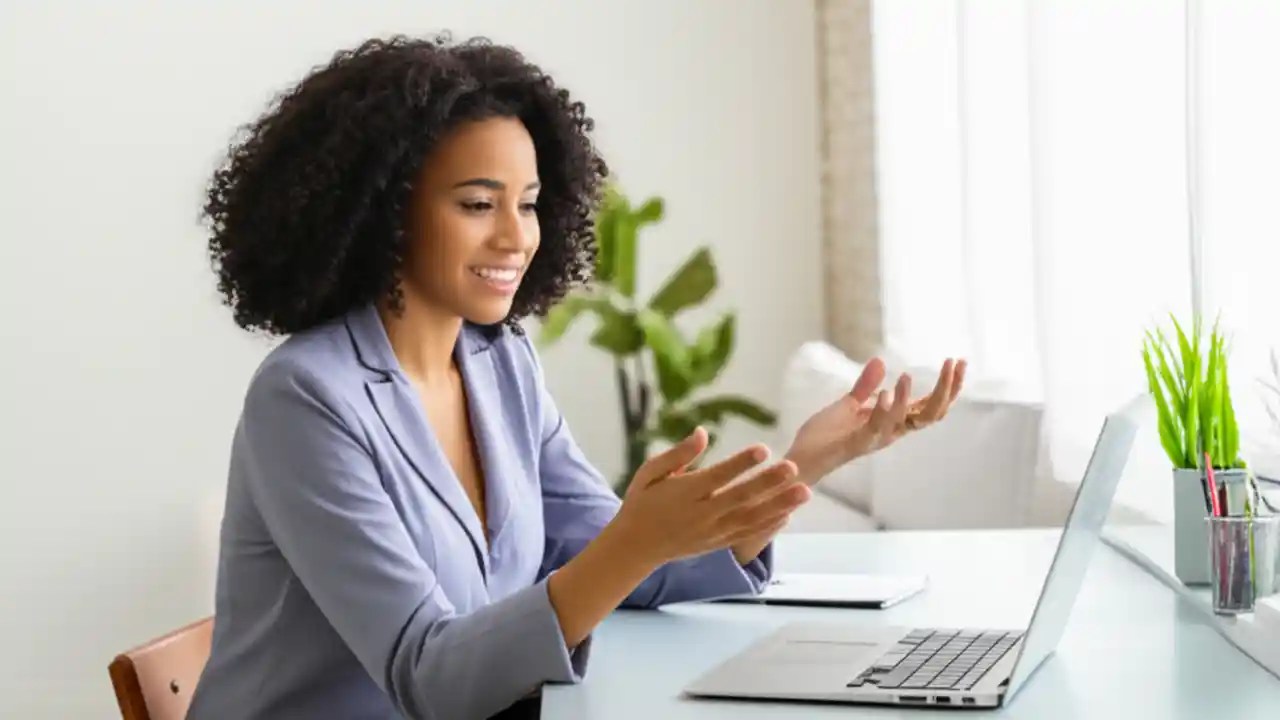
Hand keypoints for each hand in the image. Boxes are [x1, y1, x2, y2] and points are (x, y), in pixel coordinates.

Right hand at [612, 427, 810, 566]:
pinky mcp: (718, 543)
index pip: (718, 476)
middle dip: (768, 483)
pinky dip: (769, 526)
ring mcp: (712, 532)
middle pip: (740, 497)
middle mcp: (701, 514)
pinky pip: (747, 534)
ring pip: (750, 518)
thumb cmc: (643, 501)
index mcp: (684, 493)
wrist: (635, 546)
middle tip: (793, 467)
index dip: (741, 463)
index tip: (763, 448)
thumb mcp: (649, 472)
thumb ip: (677, 454)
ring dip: (779, 505)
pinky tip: (788, 514)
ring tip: (804, 492)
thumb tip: (702, 432)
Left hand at [785, 357, 966, 484]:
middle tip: (954, 363)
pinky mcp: (855, 443)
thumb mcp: (848, 403)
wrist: (800, 458)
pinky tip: (886, 393)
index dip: (950, 386)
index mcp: (893, 422)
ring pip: (904, 421)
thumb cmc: (825, 435)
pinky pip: (875, 428)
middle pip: (931, 414)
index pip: (931, 405)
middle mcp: (891, 432)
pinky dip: (883, 411)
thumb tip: (881, 361)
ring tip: (907, 375)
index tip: (959, 361)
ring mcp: (875, 438)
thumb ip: (866, 386)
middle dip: (947, 389)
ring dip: (908, 398)